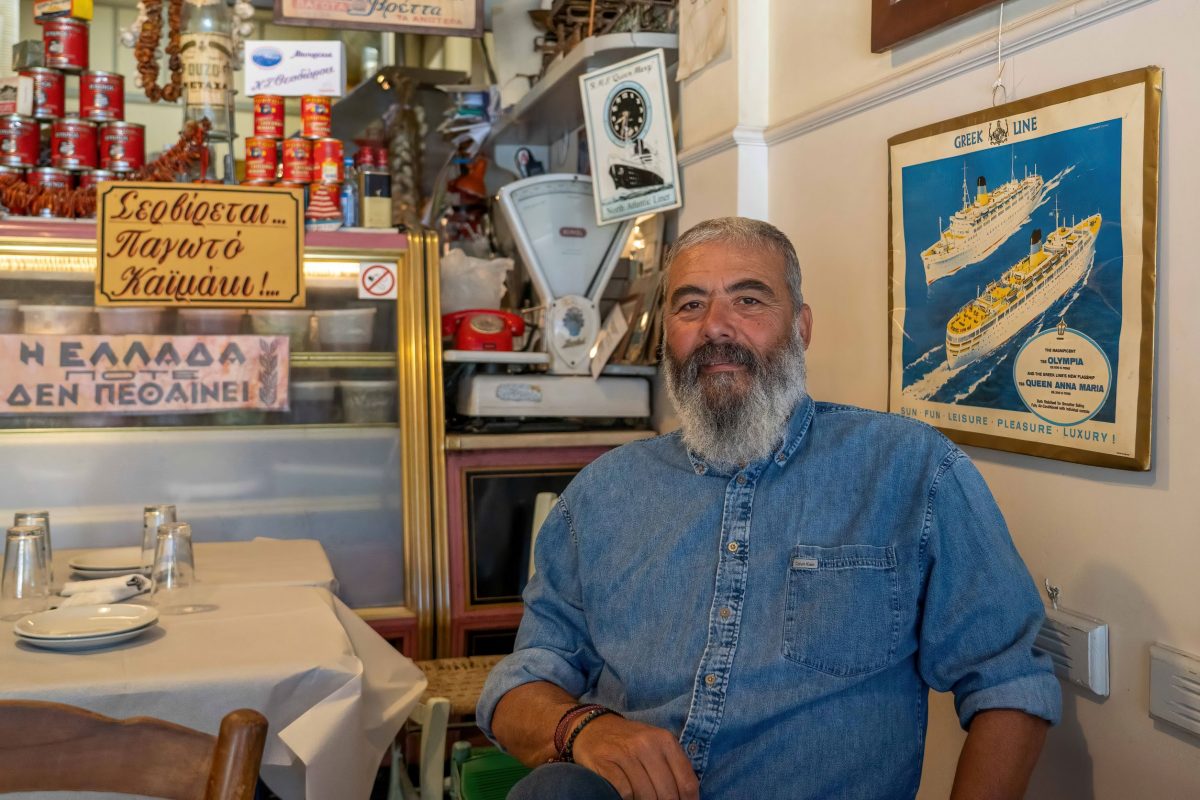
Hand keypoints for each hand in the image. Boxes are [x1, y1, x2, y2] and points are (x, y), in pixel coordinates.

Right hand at [571, 714, 699, 799]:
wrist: (593, 727)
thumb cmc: (630, 741)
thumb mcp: (656, 745)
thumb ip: (673, 767)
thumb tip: (688, 798)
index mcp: (665, 740)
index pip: (687, 782)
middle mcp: (647, 744)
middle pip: (667, 793)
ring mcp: (626, 753)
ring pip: (647, 795)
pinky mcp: (606, 762)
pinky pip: (626, 793)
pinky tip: (630, 798)